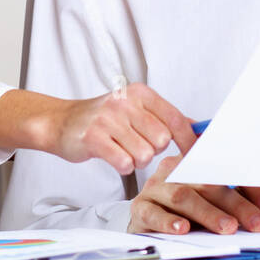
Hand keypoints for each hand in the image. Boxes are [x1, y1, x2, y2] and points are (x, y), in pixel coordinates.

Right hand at [52, 83, 197, 174]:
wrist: (60, 121)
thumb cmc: (102, 118)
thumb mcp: (134, 108)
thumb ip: (165, 117)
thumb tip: (198, 128)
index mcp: (139, 93)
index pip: (175, 118)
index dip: (188, 141)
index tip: (194, 155)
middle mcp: (125, 102)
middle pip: (161, 140)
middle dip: (153, 151)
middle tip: (136, 145)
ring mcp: (108, 119)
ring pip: (145, 155)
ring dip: (137, 161)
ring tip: (123, 151)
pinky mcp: (94, 138)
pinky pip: (124, 163)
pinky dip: (123, 166)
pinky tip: (114, 157)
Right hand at [127, 154, 259, 234]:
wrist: (146, 219)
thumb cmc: (181, 208)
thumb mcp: (209, 199)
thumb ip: (236, 196)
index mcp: (191, 161)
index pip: (223, 169)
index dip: (247, 184)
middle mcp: (173, 171)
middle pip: (206, 184)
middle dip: (235, 204)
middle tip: (255, 221)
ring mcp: (156, 189)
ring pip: (183, 196)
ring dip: (208, 213)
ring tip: (226, 226)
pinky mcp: (141, 208)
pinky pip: (153, 213)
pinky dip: (169, 221)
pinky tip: (183, 228)